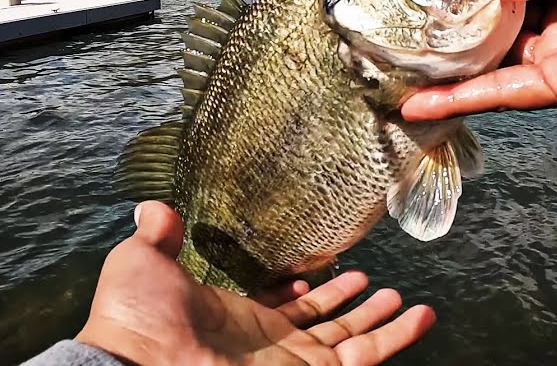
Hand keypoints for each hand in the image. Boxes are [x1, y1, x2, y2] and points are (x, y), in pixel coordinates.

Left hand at [75, 201, 435, 365]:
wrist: (142, 364)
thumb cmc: (134, 319)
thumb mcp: (139, 263)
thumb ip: (155, 236)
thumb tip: (154, 207)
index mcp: (235, 318)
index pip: (280, 306)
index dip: (303, 289)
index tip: (324, 269)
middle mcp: (269, 345)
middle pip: (322, 325)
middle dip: (350, 306)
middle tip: (375, 284)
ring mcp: (294, 363)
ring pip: (353, 341)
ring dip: (382, 320)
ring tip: (410, 301)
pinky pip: (366, 357)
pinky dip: (397, 337)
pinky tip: (422, 315)